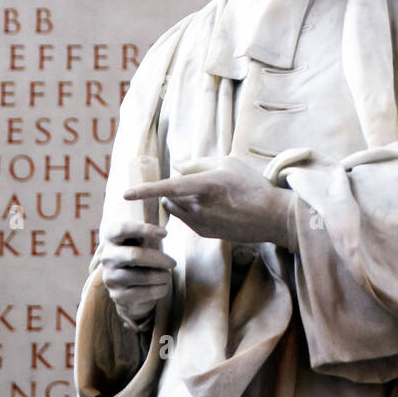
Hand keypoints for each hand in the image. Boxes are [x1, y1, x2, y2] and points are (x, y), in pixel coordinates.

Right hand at [96, 221, 175, 325]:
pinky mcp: (117, 296)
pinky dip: (160, 289)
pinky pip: (145, 293)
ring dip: (162, 276)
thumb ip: (150, 227)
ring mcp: (110, 277)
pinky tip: (163, 286)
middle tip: (173, 263)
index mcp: (111, 237)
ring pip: (143, 276)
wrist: (130, 287)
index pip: (123, 228)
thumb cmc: (142, 254)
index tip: (165, 233)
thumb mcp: (144, 238)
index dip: (144, 229)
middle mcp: (107, 257)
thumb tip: (166, 204)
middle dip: (159, 259)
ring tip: (167, 275)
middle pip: (135, 255)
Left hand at [124, 156, 297, 252]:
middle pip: (170, 196)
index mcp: (204, 185)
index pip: (167, 187)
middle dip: (173, 188)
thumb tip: (176, 166)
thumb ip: (198, 163)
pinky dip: (189, 211)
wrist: (272, 217)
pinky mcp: (204, 233)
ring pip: (175, 208)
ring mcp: (200, 222)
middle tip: (195, 181)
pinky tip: (211, 208)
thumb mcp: (227, 163)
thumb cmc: (252, 184)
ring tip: (204, 194)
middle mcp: (198, 206)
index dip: (144, 191)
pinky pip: (186, 219)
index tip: (125, 194)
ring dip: (178, 200)